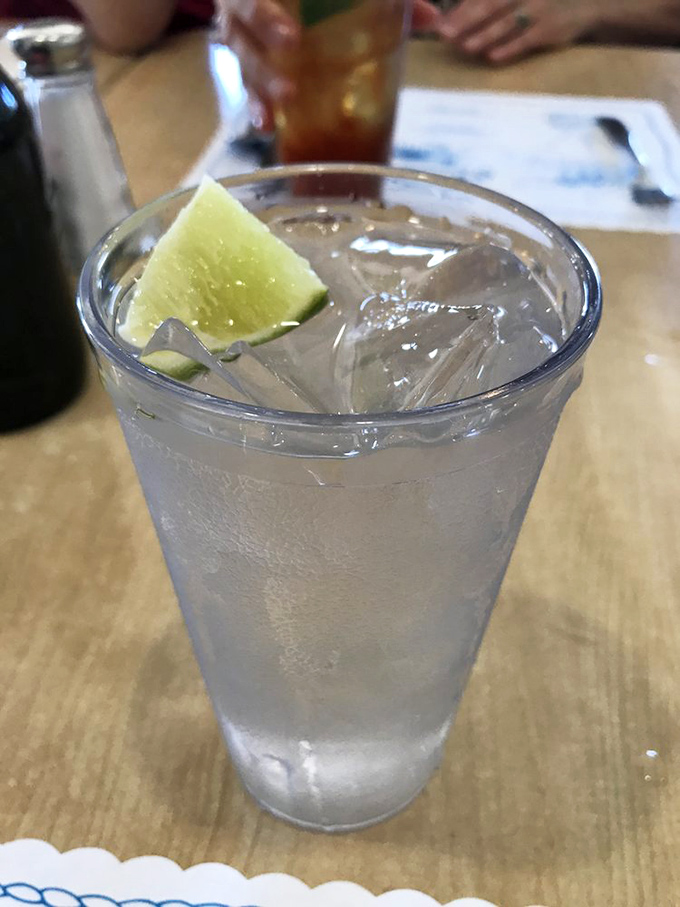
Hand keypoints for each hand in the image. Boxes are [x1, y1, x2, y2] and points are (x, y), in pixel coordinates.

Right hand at [215, 0, 441, 130]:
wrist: (283, 9)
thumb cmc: (317, 1)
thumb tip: (432, 17)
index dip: (268, 10)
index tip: (294, 33)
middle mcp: (243, 5)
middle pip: (242, 15)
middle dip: (264, 28)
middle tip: (292, 44)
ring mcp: (240, 37)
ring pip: (242, 55)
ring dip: (261, 79)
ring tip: (284, 100)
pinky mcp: (244, 68)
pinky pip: (244, 87)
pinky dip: (255, 106)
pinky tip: (266, 127)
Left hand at [437, 0, 600, 63]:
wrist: (587, 3)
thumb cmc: (543, 1)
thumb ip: (495, 2)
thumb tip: (458, 16)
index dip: (462, 7)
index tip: (442, 21)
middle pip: (492, 4)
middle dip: (466, 20)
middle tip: (445, 34)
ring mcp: (539, 8)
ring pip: (506, 23)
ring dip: (483, 36)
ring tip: (464, 46)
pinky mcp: (549, 29)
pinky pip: (525, 40)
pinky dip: (508, 49)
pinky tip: (491, 57)